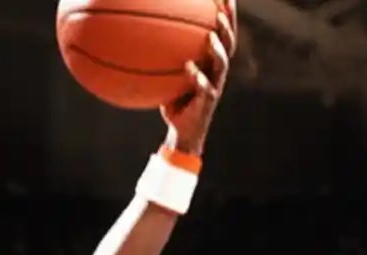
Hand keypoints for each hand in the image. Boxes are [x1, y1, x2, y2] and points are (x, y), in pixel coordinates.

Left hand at [161, 0, 236, 155]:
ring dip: (217, 49)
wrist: (182, 130)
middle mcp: (216, 71)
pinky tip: (189, 68)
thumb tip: (138, 38)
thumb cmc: (173, 101)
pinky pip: (204, 87)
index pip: (221, 34)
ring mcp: (214, 85)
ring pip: (222, 64)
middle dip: (227, 26)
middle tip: (221, 10)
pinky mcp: (207, 101)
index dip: (225, 16)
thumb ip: (161, 59)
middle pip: (228, 43)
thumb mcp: (166, 77)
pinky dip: (197, 77)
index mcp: (210, 62)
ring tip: (211, 37)